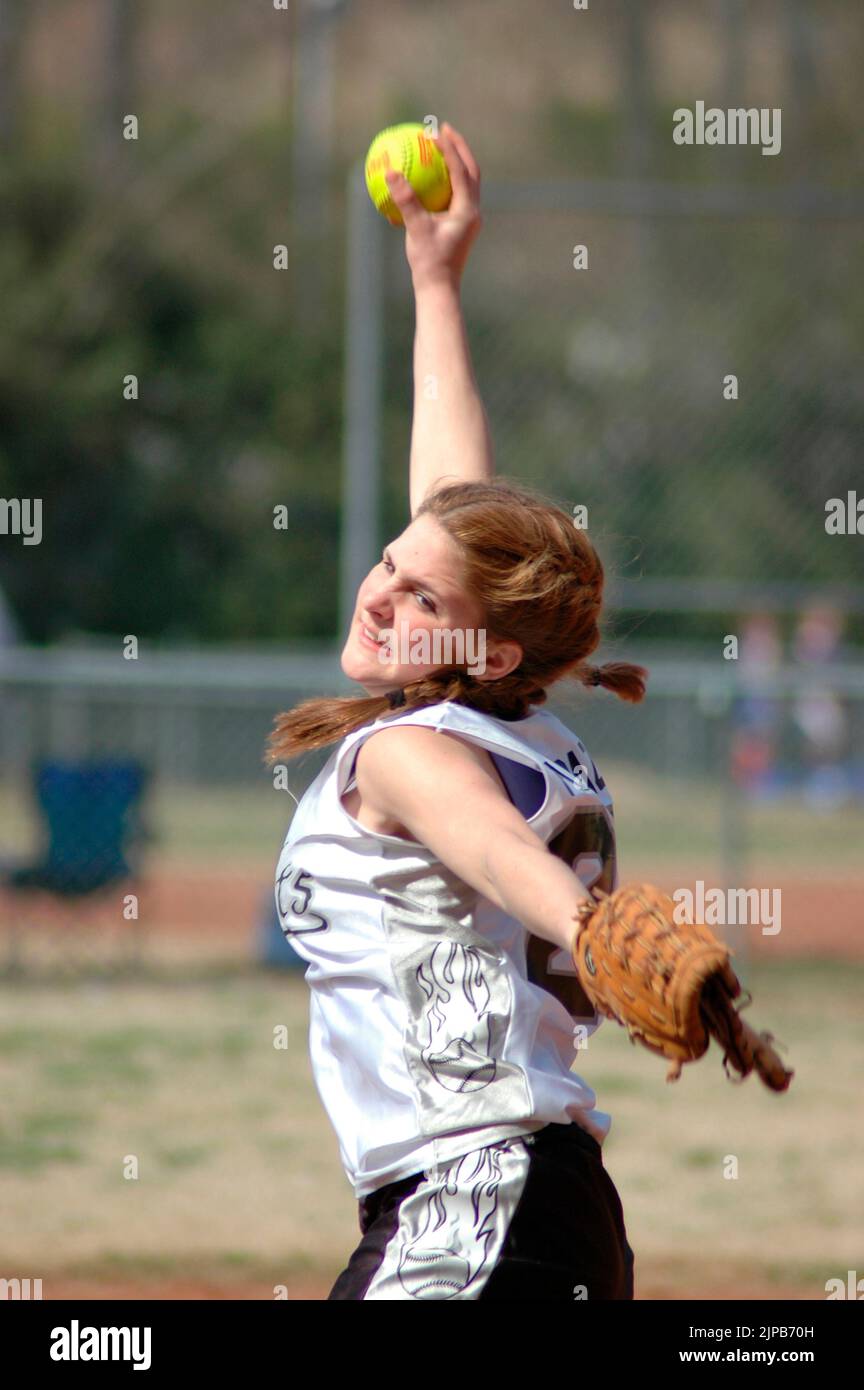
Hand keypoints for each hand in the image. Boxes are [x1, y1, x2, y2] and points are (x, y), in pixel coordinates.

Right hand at [384, 122, 482, 290]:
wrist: (440, 289)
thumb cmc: (429, 262)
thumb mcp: (415, 229)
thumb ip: (405, 199)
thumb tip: (390, 172)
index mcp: (468, 210)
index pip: (461, 170)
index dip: (449, 148)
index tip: (435, 132)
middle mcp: (473, 212)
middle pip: (471, 171)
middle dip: (459, 148)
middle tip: (444, 129)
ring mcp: (468, 219)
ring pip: (466, 183)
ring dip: (455, 163)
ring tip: (440, 147)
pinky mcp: (461, 226)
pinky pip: (454, 196)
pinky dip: (445, 182)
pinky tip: (429, 177)